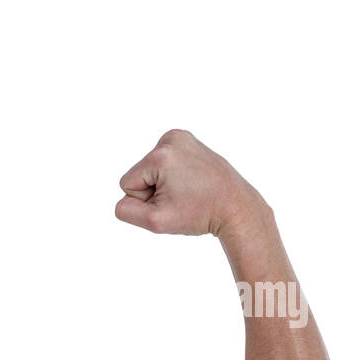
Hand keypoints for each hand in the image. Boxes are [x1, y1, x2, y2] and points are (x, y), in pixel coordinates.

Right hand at [114, 129, 265, 237]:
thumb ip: (126, 211)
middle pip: (138, 174)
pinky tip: (191, 182)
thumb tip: (124, 199)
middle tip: (183, 198)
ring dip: (164, 184)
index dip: (144, 200)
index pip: (126, 183)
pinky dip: (173, 176)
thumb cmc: (200, 214)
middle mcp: (171, 139)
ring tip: (189, 190)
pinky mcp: (188, 140)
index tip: (172, 202)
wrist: (235, 207)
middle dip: (155, 191)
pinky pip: (163, 163)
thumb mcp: (155, 222)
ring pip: (150, 169)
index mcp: (161, 155)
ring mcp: (182, 137)